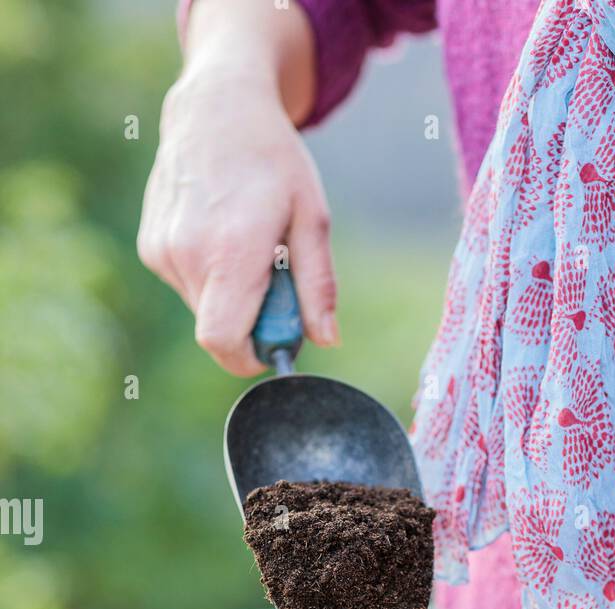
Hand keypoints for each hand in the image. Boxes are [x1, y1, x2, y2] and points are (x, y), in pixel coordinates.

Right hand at [138, 25, 336, 373]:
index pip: (224, 342)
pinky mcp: (151, 247)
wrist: (216, 108)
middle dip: (251, 322)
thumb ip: (317, 285)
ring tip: (247, 244)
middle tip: (274, 277)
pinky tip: (222, 233)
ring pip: (203, 310)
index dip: (250, 357)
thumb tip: (327, 340)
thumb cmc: (272, 159)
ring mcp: (162, 251)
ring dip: (231, 295)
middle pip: (218, 330)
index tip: (274, 343)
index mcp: (230, 252)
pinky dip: (211, 276)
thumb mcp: (312, 217)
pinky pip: (187, 286)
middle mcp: (187, 255)